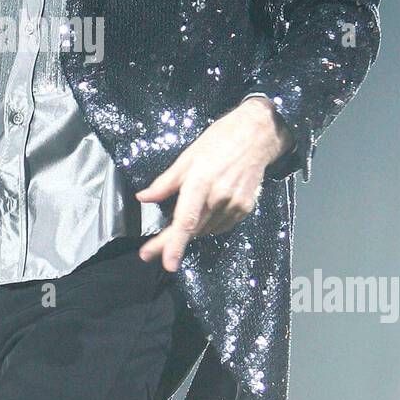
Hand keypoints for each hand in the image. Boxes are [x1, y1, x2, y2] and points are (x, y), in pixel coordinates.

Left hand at [134, 97, 292, 271]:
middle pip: (192, 231)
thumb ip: (165, 182)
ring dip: (189, 231)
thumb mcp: (187, 157)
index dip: (174, 244)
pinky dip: (207, 224)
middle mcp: (219, 197)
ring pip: (205, 230)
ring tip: (178, 222)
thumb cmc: (219, 141)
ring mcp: (234, 205)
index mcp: (201, 182)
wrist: (256, 136)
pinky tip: (202, 214)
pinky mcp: (245, 209)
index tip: (166, 263)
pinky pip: (220, 226)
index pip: (185, 221)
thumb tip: (143, 197)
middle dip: (170, 244)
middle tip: (150, 252)